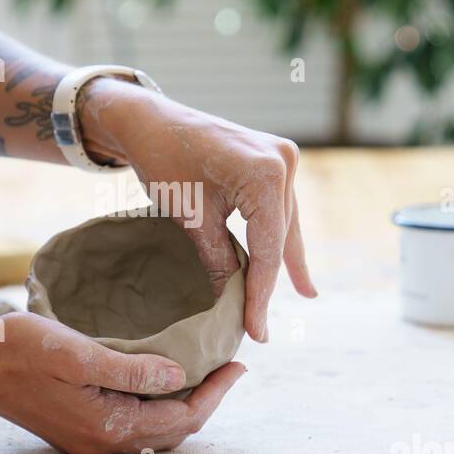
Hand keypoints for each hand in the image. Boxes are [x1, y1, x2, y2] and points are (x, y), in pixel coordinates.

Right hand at [0, 311, 245, 453]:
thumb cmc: (20, 350)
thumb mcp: (79, 353)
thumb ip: (131, 370)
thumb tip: (179, 378)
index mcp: (106, 426)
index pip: (180, 419)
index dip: (215, 394)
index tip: (238, 365)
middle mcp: (100, 443)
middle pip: (171, 433)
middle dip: (206, 403)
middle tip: (229, 370)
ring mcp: (86, 440)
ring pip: (152, 433)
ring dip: (182, 407)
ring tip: (204, 375)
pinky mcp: (75, 429)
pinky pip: (131, 427)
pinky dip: (156, 408)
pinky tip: (159, 382)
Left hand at [82, 80, 317, 342]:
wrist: (150, 120)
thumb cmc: (164, 161)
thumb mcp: (191, 218)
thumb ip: (219, 261)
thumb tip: (233, 302)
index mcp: (264, 174)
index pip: (267, 248)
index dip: (260, 295)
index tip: (256, 332)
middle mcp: (283, 161)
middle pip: (280, 236)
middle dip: (272, 281)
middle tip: (266, 328)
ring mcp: (281, 156)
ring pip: (284, 222)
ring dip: (285, 258)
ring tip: (304, 293)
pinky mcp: (273, 157)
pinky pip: (278, 206)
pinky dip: (277, 233)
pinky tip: (291, 260)